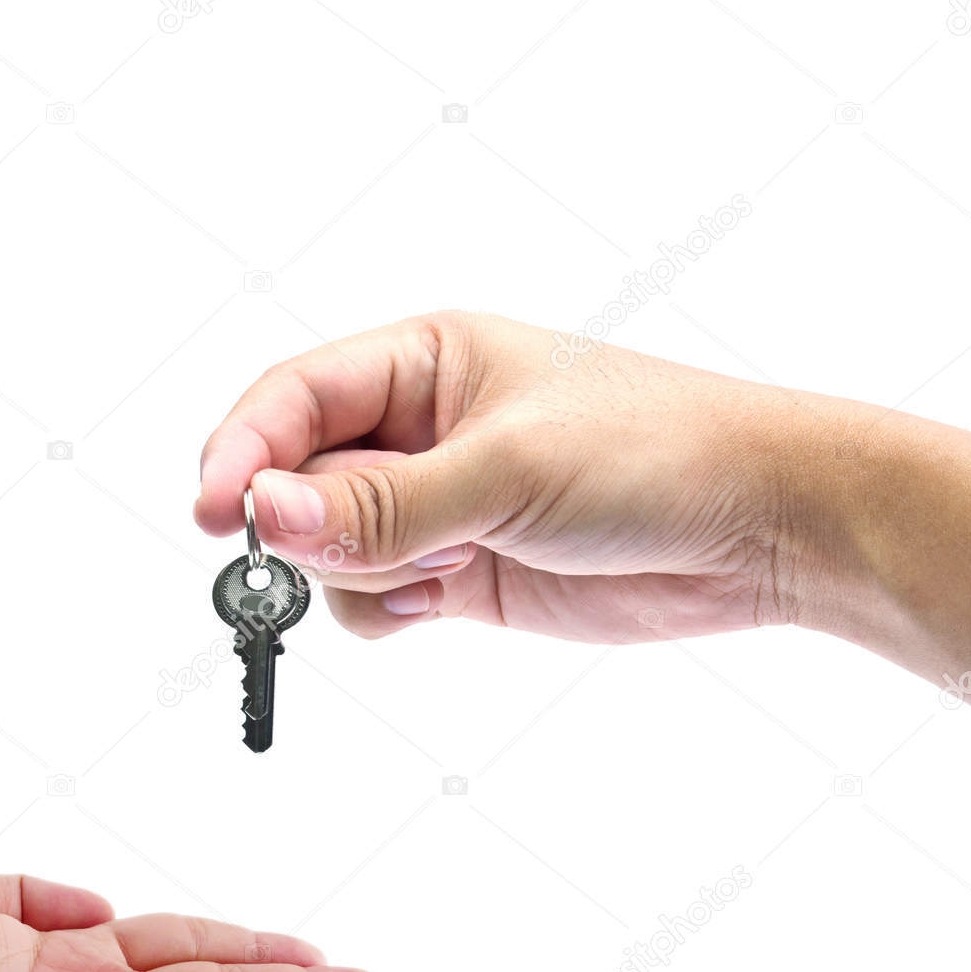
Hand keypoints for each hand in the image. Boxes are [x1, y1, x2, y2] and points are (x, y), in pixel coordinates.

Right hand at [195, 311, 970, 681]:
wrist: (755, 530)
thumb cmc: (653, 453)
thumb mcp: (507, 469)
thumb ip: (382, 505)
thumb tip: (270, 516)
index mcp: (421, 362)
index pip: (292, 400)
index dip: (242, 454)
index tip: (215, 518)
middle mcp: (413, 430)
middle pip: (298, 482)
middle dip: (314, 527)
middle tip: (370, 549)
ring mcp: (431, 505)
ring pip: (327, 551)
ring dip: (362, 573)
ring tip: (446, 565)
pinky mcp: (452, 569)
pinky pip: (369, 597)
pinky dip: (384, 609)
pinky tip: (444, 598)